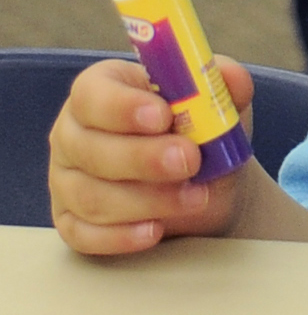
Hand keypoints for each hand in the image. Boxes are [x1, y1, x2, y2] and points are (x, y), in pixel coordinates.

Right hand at [49, 55, 254, 255]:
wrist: (203, 184)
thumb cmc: (199, 131)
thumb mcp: (216, 102)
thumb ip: (223, 84)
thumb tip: (233, 78)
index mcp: (101, 89)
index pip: (92, 93)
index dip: (122, 106)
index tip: (163, 117)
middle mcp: (74, 133)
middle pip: (90, 148)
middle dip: (143, 158)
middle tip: (190, 160)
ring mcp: (66, 181)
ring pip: (92, 196)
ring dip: (146, 200)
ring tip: (195, 197)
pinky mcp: (71, 223)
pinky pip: (85, 235)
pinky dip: (122, 236)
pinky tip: (156, 230)